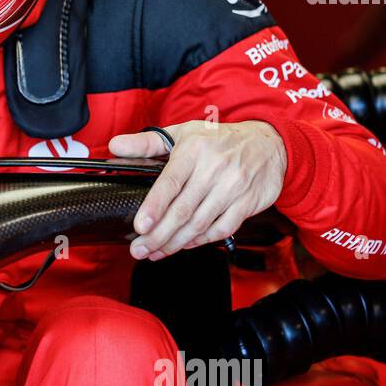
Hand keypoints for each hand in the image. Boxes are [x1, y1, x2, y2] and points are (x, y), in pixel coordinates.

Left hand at [109, 120, 286, 260]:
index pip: (171, 182)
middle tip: (139, 249)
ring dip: (175, 243)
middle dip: (158, 235)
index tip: (140, 226)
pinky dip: (201, 241)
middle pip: (183, 210)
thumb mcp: (183, 133)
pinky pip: (221, 228)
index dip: (155, 206)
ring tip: (155, 252)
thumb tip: (115, 146)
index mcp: (194, 150)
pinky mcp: (248, 203)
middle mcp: (215, 169)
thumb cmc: (219, 139)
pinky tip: (184, 245)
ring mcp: (233, 188)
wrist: (270, 143)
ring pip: (200, 224)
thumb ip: (147, 143)